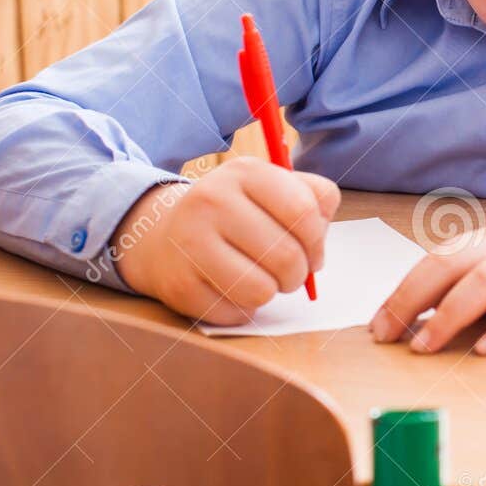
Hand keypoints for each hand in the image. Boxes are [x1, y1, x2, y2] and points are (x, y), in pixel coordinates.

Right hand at [112, 157, 340, 324]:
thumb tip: (323, 227)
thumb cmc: (235, 213)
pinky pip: (236, 313)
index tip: (313, 251)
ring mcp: (190, 243)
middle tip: (289, 272)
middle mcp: (213, 201)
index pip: (303, 211)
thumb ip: (312, 197)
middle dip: (298, 273)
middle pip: (287, 256)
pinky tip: (231, 289)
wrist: (163, 234)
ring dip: (272, 291)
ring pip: (262, 290)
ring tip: (261, 278)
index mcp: (245, 172)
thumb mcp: (271, 187)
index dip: (318, 240)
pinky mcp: (179, 284)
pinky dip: (244, 308)